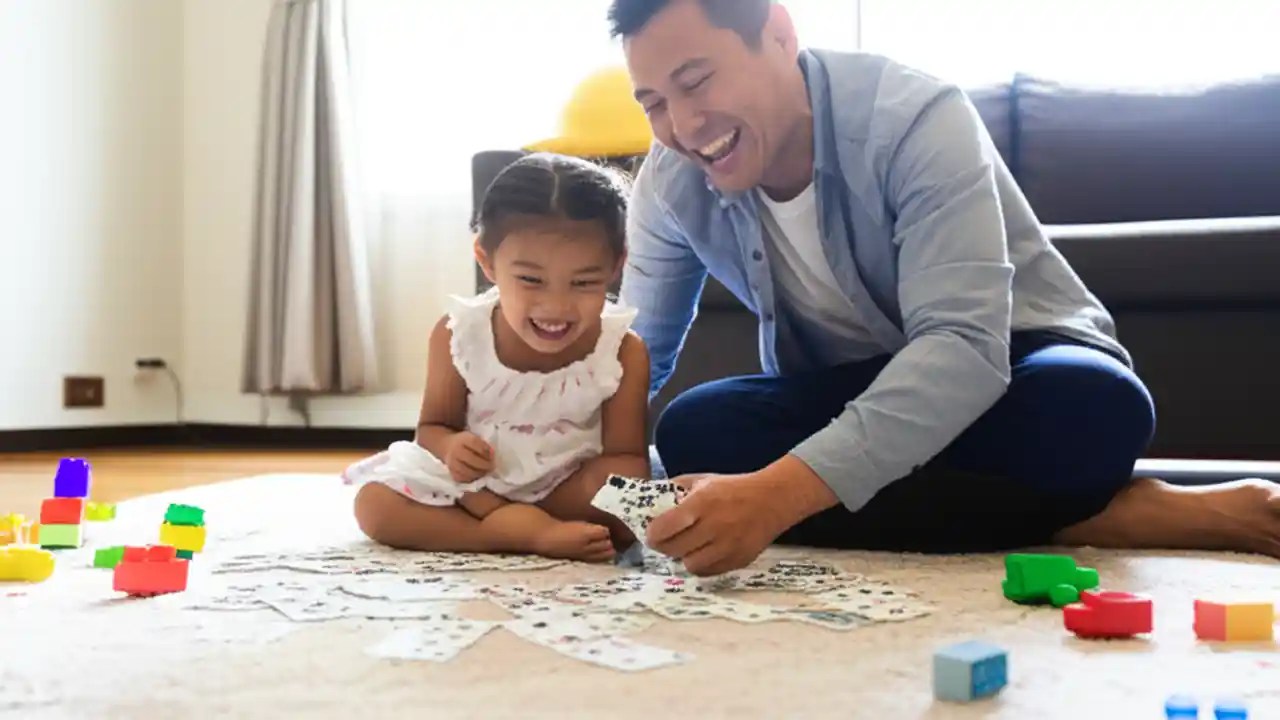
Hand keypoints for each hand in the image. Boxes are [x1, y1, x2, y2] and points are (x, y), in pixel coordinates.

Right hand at [444, 431, 493, 482]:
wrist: (447, 446)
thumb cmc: (465, 443)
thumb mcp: (473, 438)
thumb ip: (483, 445)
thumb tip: (492, 455)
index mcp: (463, 439)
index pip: (475, 443)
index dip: (486, 449)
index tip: (493, 454)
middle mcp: (456, 451)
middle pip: (472, 459)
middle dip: (485, 464)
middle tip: (492, 466)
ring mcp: (452, 462)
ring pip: (467, 471)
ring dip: (479, 473)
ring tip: (485, 472)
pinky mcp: (451, 472)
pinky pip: (462, 478)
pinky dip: (471, 478)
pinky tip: (477, 476)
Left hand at [645, 472, 790, 576]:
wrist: (773, 500)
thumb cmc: (733, 489)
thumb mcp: (703, 480)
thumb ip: (675, 489)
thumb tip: (649, 501)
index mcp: (702, 503)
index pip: (664, 528)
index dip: (653, 533)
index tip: (652, 532)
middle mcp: (714, 526)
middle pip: (673, 550)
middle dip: (664, 546)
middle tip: (666, 540)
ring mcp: (728, 546)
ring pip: (690, 565)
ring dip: (685, 556)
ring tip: (689, 546)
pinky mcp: (738, 560)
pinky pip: (709, 571)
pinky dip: (703, 564)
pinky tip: (705, 551)